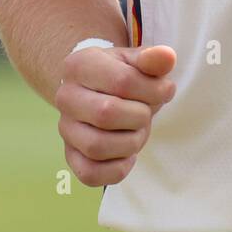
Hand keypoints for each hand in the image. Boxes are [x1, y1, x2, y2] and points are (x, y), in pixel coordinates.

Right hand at [55, 44, 176, 185]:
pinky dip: (118, 169)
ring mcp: (65, 129)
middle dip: (140, 117)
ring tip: (139, 131)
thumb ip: (153, 58)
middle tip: (148, 113)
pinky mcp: (70, 156)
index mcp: (80, 65)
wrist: (101, 91)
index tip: (165, 91)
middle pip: (106, 114)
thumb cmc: (124, 74)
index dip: (153, 90)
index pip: (122, 81)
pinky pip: (91, 174)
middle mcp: (65, 96)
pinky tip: (129, 154)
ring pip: (96, 147)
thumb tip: (166, 57)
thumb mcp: (139, 60)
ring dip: (131, 143)